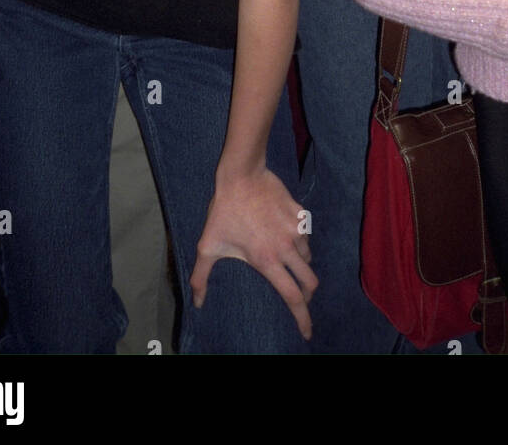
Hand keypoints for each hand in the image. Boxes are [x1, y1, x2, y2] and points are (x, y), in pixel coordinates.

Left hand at [190, 166, 316, 338]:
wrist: (242, 175)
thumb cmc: (224, 211)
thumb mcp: (208, 245)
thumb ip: (201, 277)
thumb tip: (197, 302)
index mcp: (267, 261)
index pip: (293, 297)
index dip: (302, 318)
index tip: (307, 332)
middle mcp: (287, 249)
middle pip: (310, 282)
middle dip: (307, 296)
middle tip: (300, 298)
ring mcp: (296, 230)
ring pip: (308, 258)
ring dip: (302, 266)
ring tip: (289, 265)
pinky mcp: (300, 214)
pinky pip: (307, 236)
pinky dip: (301, 243)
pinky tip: (288, 240)